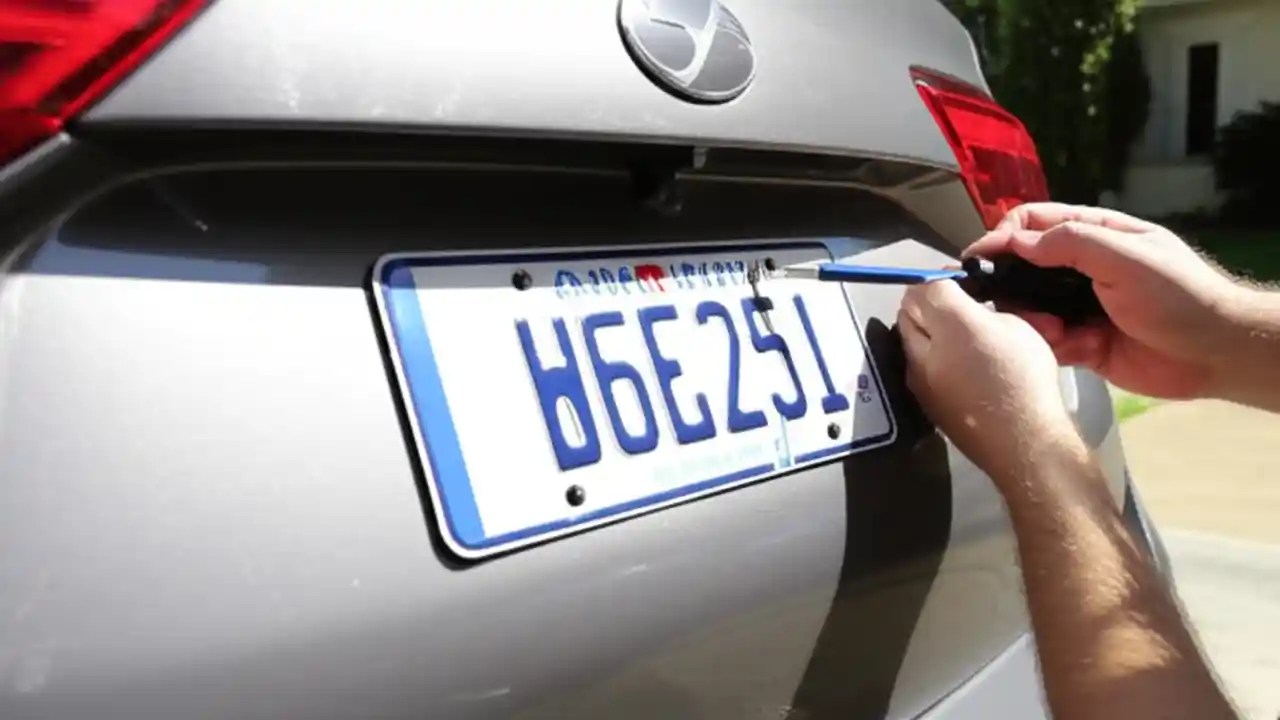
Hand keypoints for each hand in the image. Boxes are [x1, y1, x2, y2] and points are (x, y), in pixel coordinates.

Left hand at [898, 280, 1083, 485]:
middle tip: (956, 306)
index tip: (961, 284)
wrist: (1021, 443)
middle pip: (907, 310)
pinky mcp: (921, 400)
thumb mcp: (1017, 328)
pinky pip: (917, 365)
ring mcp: (916, 379)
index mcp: (950, 325)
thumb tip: (966, 304)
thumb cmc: (1025, 381)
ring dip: (925, 329)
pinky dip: (930, 356)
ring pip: (908, 338)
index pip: (926, 286)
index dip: (941, 278)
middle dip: (926, 301)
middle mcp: (922, 350)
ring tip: (957, 335)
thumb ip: (983, 309)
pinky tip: (958, 364)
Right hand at [966, 203, 1242, 399]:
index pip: (1034, 223)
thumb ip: (1070, 243)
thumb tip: (1017, 242)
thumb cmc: (1177, 295)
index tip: (982, 258)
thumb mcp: (1125, 257)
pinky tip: (1074, 348)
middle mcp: (1081, 268)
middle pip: (1023, 268)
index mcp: (1094, 235)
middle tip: (1005, 303)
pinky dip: (1051, 346)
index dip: (1003, 235)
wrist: (1214, 352)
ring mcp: (1080, 307)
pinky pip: (1048, 342)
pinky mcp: (1083, 344)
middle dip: (1009, 284)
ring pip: (1030, 309)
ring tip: (1052, 330)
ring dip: (1030, 320)